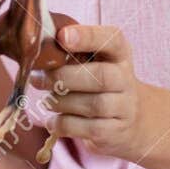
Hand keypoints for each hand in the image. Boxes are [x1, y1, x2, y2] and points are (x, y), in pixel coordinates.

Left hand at [30, 24, 142, 160]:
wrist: (133, 120)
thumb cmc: (100, 84)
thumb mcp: (95, 62)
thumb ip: (72, 52)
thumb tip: (36, 50)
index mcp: (119, 53)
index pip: (111, 39)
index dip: (87, 36)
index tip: (62, 36)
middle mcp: (125, 79)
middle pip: (100, 76)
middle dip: (62, 77)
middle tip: (37, 78)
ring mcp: (123, 107)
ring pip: (90, 104)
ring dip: (59, 102)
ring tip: (46, 100)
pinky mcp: (113, 132)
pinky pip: (83, 128)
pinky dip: (61, 124)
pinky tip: (52, 121)